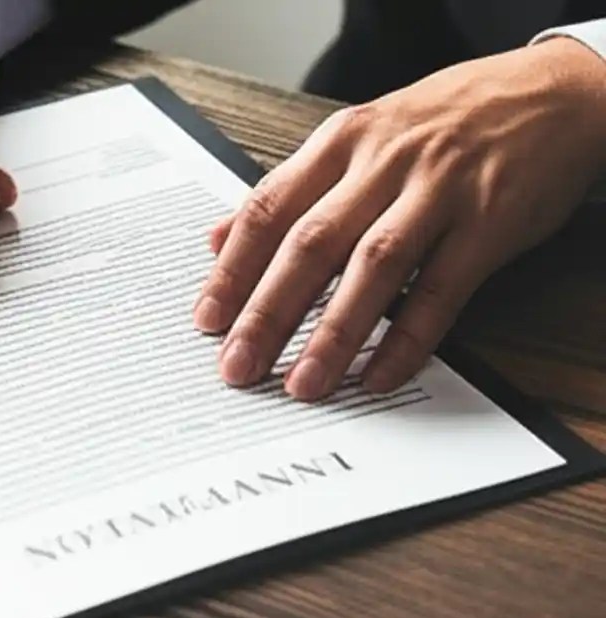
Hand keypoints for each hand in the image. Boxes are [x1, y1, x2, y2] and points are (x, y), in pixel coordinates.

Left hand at [194, 38, 605, 400]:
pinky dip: (407, 338)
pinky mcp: (490, 221)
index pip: (269, 208)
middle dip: (268, 311)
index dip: (233, 268)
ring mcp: (439, 190)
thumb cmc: (443, 124)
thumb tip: (217, 239)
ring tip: (303, 383)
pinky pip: (442, 290)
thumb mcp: (359, 138)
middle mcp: (384, 162)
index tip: (207, 320)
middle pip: (311, 243)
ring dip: (332, 332)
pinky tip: (377, 374)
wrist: (550, 94)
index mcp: (342, 141)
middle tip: (239, 365)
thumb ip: (290, 191)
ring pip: (372, 267)